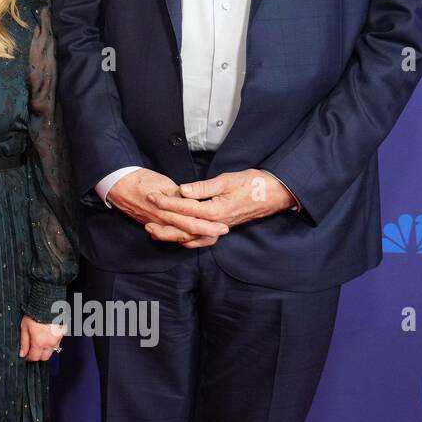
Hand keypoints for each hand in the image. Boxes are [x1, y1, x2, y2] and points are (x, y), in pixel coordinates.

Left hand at [20, 316, 64, 360]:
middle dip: (37, 356)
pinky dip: (51, 343)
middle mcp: (50, 343)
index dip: (28, 357)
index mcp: (39, 342)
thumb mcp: (24, 328)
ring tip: (39, 341)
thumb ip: (24, 343)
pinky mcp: (62, 334)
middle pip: (44, 357)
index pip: (34, 357)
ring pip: (52, 351)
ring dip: (45, 350)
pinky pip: (57, 343)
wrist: (47, 304)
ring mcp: (57, 339)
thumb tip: (22, 353)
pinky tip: (46, 336)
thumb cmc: (34, 314)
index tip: (26, 355)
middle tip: (32, 350)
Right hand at [108, 168, 228, 246]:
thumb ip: (178, 193)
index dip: (209, 224)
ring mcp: (157, 224)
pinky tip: (189, 238)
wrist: (118, 186)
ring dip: (197, 238)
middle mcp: (163, 220)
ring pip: (180, 236)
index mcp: (167, 209)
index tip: (223, 224)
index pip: (192, 220)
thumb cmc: (140, 180)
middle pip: (189, 231)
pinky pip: (169, 236)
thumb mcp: (162, 182)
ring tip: (212, 236)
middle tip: (223, 231)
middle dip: (208, 233)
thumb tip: (191, 199)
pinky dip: (181, 239)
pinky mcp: (153, 224)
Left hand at [146, 169, 296, 244]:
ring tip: (152, 232)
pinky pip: (202, 241)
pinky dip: (188, 241)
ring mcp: (219, 229)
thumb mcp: (227, 180)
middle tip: (146, 215)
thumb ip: (203, 187)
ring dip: (171, 235)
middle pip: (183, 226)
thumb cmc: (252, 184)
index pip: (184, 207)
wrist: (275, 195)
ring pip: (191, 237)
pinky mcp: (222, 229)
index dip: (166, 202)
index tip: (152, 196)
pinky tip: (177, 239)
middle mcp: (216, 224)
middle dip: (163, 220)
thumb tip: (182, 191)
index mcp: (215, 210)